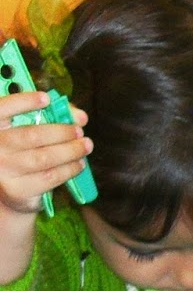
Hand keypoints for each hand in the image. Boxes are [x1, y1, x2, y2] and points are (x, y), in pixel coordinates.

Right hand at [0, 90, 90, 216]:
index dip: (23, 102)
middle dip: (61, 132)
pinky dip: (69, 169)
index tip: (46, 99)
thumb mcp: (29, 129)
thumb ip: (52, 116)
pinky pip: (50, 177)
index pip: (2, 109)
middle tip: (79, 131)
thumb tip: (79, 116)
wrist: (8, 192)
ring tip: (85, 146)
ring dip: (70, 151)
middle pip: (31, 136)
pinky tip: (78, 164)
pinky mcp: (17, 190)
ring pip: (44, 158)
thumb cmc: (21, 152)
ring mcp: (4, 170)